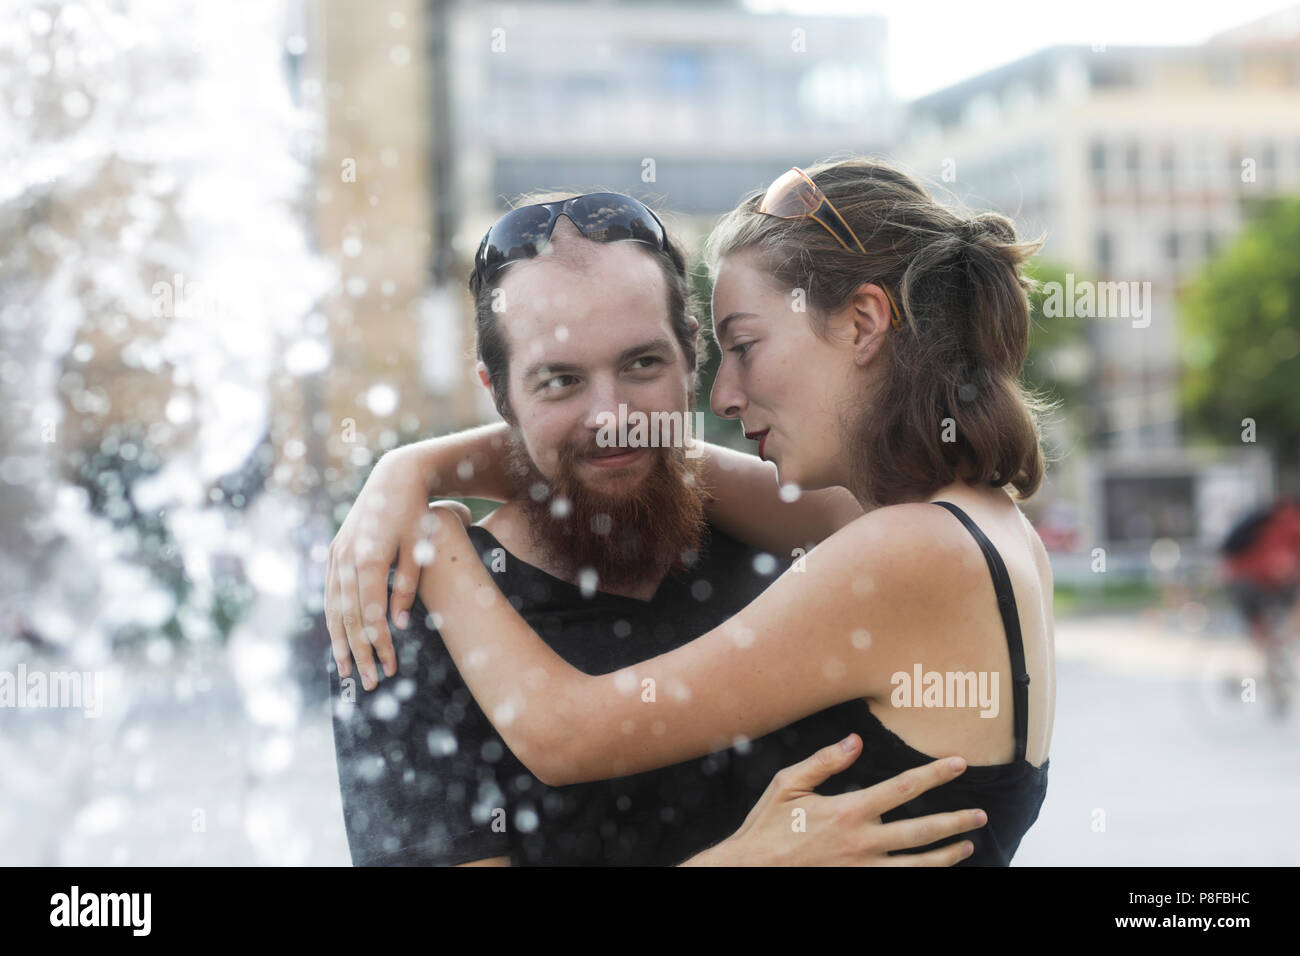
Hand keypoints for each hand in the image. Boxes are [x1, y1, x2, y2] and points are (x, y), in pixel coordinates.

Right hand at [325, 447, 468, 690]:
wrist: (395, 478)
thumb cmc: (415, 514)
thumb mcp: (419, 549)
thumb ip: (407, 587)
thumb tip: (398, 625)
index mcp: (369, 559)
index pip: (371, 614)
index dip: (379, 645)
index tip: (389, 669)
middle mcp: (347, 559)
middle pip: (348, 618)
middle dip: (358, 653)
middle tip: (368, 683)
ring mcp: (337, 555)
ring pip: (333, 609)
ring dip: (339, 643)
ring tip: (345, 672)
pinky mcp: (335, 552)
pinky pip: (330, 594)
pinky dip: (333, 620)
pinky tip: (338, 640)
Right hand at [697, 735, 985, 865]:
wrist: (751, 870)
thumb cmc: (767, 826)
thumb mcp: (788, 784)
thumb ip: (825, 761)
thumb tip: (856, 741)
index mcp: (847, 810)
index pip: (903, 788)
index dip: (935, 774)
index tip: (959, 764)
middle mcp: (861, 841)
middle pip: (921, 830)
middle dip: (955, 820)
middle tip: (979, 814)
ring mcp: (862, 867)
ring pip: (917, 864)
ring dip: (947, 855)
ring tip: (968, 845)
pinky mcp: (857, 883)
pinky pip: (898, 881)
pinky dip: (921, 875)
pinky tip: (935, 869)